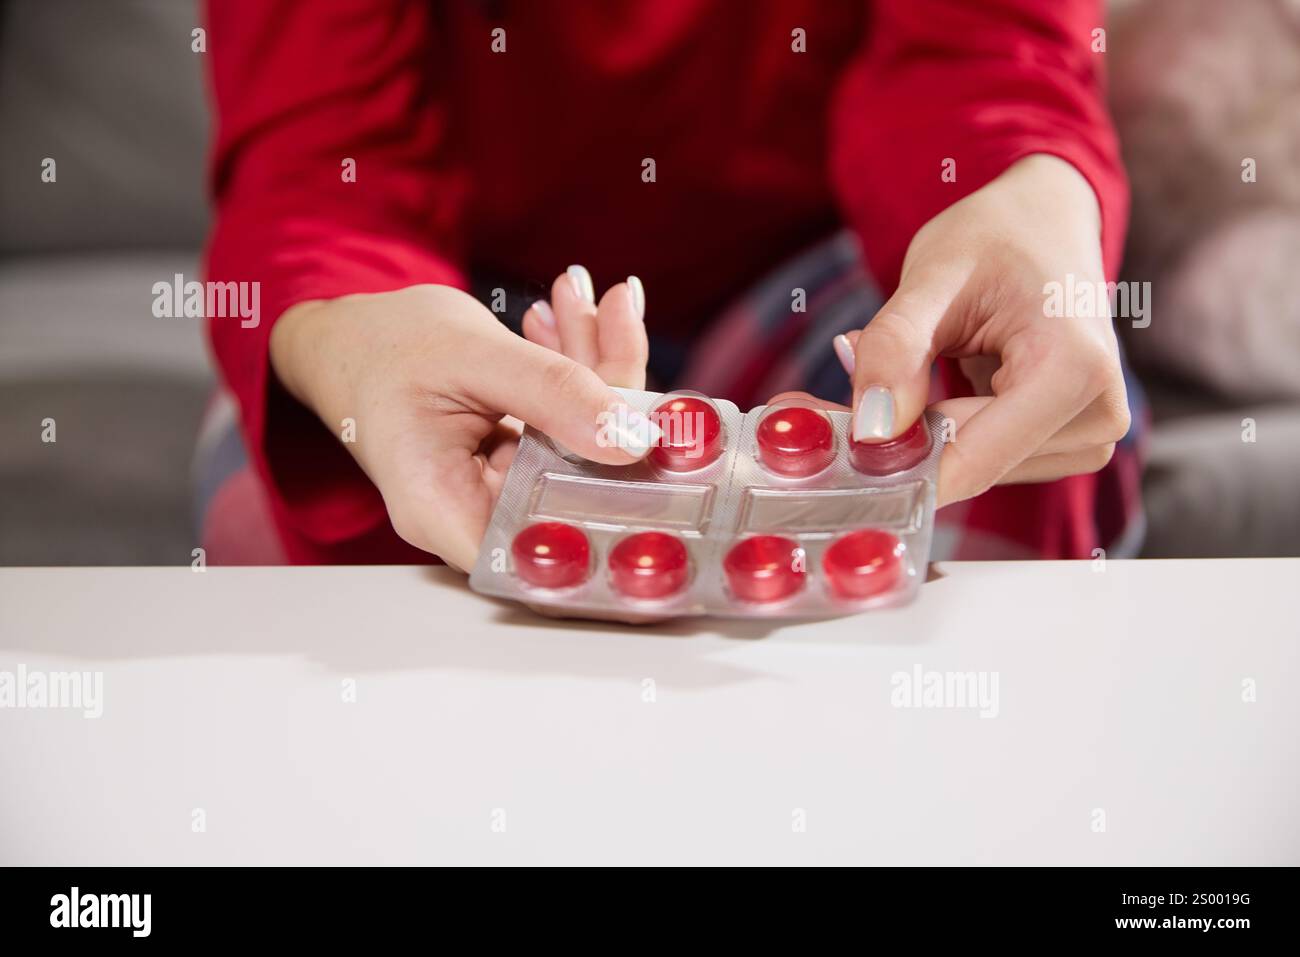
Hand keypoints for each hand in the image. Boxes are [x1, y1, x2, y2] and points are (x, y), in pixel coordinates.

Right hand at [268, 268, 653, 570]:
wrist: (350, 330)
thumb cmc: (381, 347)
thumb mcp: (469, 357)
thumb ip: (553, 392)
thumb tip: (638, 438)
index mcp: (445, 512)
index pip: (546, 549)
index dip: (612, 522)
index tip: (664, 456)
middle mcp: (478, 513)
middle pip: (577, 485)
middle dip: (610, 400)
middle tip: (619, 320)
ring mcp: (504, 487)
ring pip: (583, 446)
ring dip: (598, 368)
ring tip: (596, 300)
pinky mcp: (523, 458)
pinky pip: (570, 424)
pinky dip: (580, 370)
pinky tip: (575, 314)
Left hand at [834, 154, 1130, 506]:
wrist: (1047, 221)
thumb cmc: (997, 236)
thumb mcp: (932, 274)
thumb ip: (895, 349)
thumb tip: (870, 431)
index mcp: (1076, 368)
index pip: (973, 460)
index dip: (893, 464)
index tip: (823, 448)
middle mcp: (1098, 414)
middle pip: (968, 466)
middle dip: (894, 444)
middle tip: (820, 404)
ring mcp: (1091, 436)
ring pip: (970, 470)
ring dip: (917, 440)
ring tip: (890, 381)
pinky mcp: (1070, 445)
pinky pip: (984, 461)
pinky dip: (941, 437)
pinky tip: (928, 394)